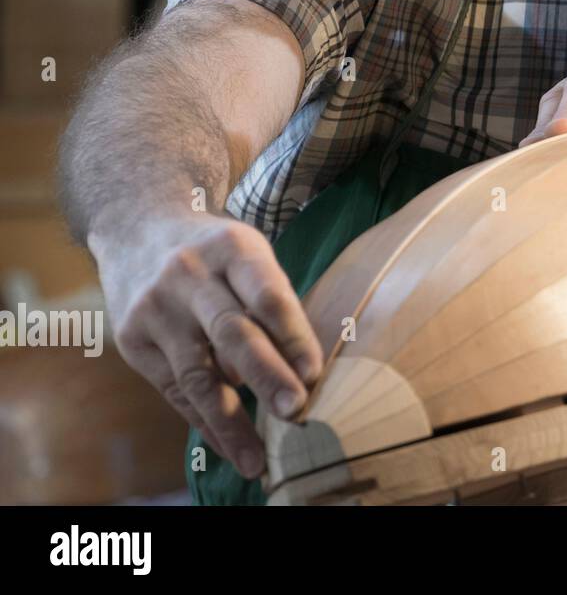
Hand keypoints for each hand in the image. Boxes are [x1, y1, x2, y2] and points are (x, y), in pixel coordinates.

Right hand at [90, 212, 323, 478]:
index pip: (266, 294)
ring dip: (230, 421)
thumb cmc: (215, 252)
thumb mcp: (248, 253)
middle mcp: (190, 276)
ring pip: (197, 373)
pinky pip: (174, 390)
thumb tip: (306, 372)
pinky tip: (228, 448)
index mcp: (232, 248)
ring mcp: (156, 309)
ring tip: (257, 459)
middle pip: (232, 333)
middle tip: (295, 411)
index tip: (314, 373)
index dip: (292, 334)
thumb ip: (274, 303)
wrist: (136, 226)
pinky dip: (203, 423)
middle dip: (266, 376)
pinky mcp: (132, 339)